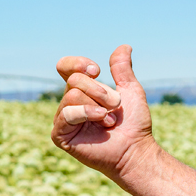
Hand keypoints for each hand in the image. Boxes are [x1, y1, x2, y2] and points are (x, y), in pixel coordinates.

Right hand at [51, 47, 156, 182]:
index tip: (98, 70)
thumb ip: (122, 69)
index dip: (78, 63)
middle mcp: (69, 104)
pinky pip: (67, 113)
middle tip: (114, 105)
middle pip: (74, 81)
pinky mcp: (60, 135)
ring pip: (72, 95)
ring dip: (97, 105)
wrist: (135, 149)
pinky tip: (102, 123)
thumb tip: (124, 46)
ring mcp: (63, 119)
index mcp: (81, 92)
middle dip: (100, 90)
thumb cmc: (133, 124)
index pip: (65, 67)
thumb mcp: (130, 90)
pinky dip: (87, 113)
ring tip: (109, 120)